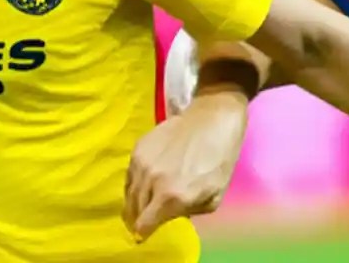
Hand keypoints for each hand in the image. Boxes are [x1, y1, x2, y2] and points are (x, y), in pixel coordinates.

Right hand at [123, 89, 248, 240]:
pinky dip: (135, 183)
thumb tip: (169, 214)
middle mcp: (152, 181)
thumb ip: (188, 211)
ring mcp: (142, 162)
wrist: (213, 117)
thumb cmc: (220, 158)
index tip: (148, 231)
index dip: (145, 231)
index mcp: (172, 196)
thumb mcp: (214, 196)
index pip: (144, 225)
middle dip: (139, 217)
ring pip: (128, 193)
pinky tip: (146, 182)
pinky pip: (129, 175)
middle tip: (147, 218)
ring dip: (135, 201)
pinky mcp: (138, 147)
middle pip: (133, 210)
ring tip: (145, 202)